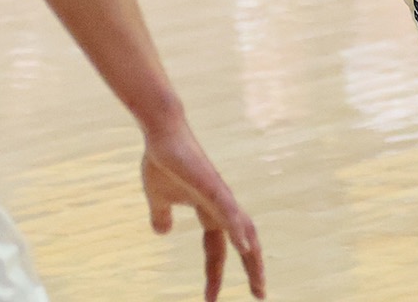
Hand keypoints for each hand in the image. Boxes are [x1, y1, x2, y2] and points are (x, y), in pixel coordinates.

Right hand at [143, 123, 265, 299]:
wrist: (162, 133)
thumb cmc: (162, 160)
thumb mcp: (158, 198)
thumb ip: (162, 215)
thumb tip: (162, 232)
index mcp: (209, 211)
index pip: (216, 248)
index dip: (215, 273)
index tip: (210, 299)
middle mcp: (220, 205)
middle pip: (242, 242)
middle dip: (252, 269)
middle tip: (260, 295)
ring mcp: (219, 195)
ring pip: (244, 229)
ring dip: (253, 257)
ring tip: (259, 282)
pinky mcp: (212, 185)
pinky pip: (229, 211)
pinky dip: (238, 230)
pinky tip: (246, 247)